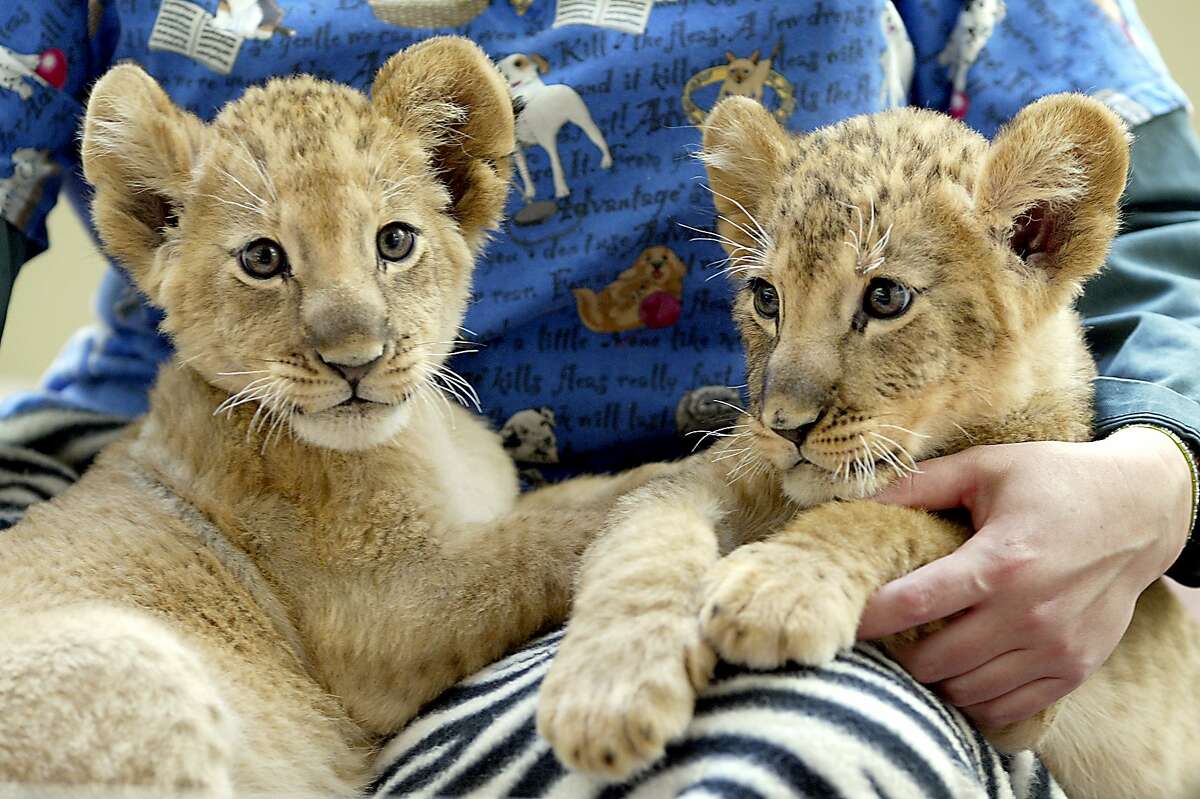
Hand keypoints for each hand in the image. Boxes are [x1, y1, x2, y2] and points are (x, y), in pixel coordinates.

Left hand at [856, 428, 1192, 728]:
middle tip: (888, 631)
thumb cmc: (1056, 482)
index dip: (869, 617)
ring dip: (935, 675)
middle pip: (933, 660)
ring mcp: (1054, 649)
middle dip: (898, 649)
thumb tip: (860, 500)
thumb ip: (921, 485)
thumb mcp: (987, 466)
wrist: (1142, 511)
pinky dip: (974, 697)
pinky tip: (963, 668)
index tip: (843, 617)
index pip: (915, 604)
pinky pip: (1006, 708)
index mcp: (1000, 562)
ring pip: (965, 691)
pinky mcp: (1073, 669)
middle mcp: (1028, 614)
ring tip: (924, 645)